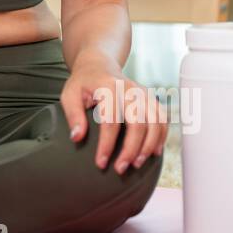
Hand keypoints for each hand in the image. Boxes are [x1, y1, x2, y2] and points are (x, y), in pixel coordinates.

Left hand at [60, 51, 167, 176]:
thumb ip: (73, 115)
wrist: (99, 64)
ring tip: (137, 164)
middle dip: (131, 149)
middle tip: (121, 169)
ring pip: (155, 121)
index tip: (100, 163)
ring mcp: (143, 92)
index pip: (111, 121)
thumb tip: (77, 137)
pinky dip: (161, 136)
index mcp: (108, 87)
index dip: (107, 145)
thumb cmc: (83, 83)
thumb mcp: (69, 94)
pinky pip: (163, 118)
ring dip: (149, 146)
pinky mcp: (151, 98)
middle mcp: (130, 89)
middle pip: (138, 122)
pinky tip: (153, 152)